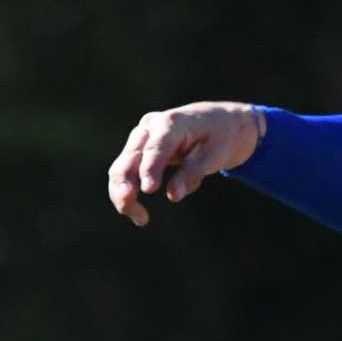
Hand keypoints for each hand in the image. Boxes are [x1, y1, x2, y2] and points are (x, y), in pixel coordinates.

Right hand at [106, 102, 265, 225]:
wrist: (218, 121)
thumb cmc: (220, 137)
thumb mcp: (215, 155)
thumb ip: (193, 173)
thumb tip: (172, 196)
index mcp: (172, 123)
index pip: (156, 147)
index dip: (150, 167)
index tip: (149, 190)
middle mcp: (150, 127)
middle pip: (130, 157)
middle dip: (126, 185)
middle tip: (138, 214)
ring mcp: (141, 137)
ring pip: (122, 167)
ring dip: (123, 194)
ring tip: (141, 219)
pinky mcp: (139, 149)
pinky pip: (126, 171)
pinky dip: (128, 192)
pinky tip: (139, 214)